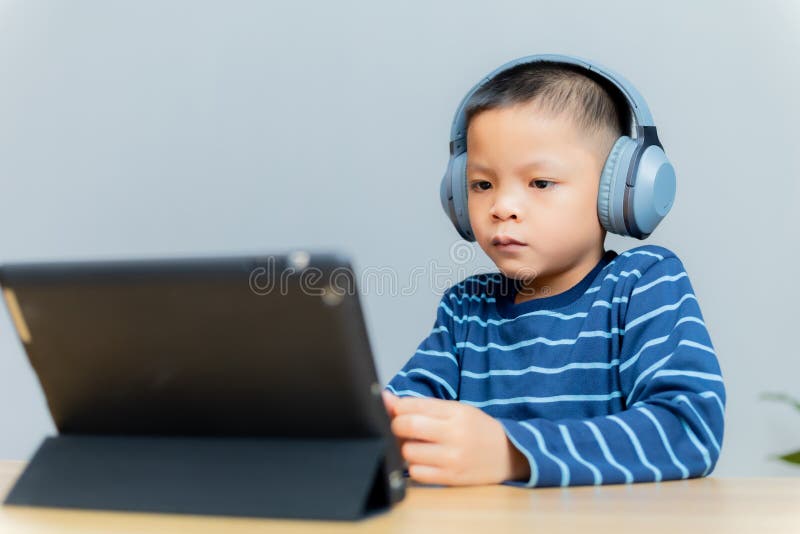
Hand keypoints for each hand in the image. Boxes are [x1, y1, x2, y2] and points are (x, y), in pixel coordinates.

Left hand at [381, 391, 528, 485]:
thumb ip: (421, 405)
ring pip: (408, 452)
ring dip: (406, 448)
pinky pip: (416, 473)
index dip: (398, 408)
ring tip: (417, 445)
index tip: (400, 411)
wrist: (509, 454)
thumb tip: (386, 398)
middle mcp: (455, 434)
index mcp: (456, 412)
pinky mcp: (451, 479)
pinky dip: (415, 466)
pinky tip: (424, 461)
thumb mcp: (455, 410)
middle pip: (406, 426)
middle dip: (397, 426)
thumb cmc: (477, 429)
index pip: (412, 405)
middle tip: (403, 428)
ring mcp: (453, 459)